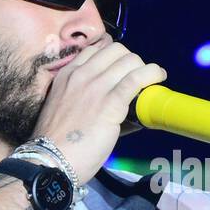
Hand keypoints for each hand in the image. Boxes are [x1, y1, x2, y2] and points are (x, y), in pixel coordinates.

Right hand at [33, 35, 165, 184]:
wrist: (51, 160)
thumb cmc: (57, 143)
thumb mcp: (64, 107)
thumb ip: (83, 98)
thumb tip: (112, 101)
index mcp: (67, 75)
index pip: (96, 50)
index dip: (114, 57)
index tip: (122, 69)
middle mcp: (81, 74)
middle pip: (116, 50)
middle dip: (131, 60)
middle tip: (137, 77)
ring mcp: (96, 86)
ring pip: (129, 60)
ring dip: (145, 67)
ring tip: (153, 78)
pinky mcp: (111, 102)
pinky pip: (137, 78)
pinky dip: (152, 74)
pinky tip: (158, 77)